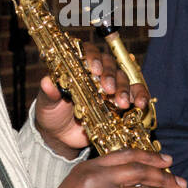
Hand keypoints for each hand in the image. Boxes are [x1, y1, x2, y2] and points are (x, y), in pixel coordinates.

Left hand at [34, 42, 150, 156]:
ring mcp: (110, 86)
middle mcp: (96, 72)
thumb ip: (49, 93)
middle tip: (108, 89)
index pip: (87, 52)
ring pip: (122, 78)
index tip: (94, 69)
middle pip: (108, 64)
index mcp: (77, 66)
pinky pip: (135, 94)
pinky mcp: (121, 100)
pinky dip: (140, 96)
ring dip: (125, 89)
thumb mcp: (47, 104)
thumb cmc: (52, 113)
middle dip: (110, 76)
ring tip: (122, 103)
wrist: (61, 135)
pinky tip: (140, 104)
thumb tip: (47, 82)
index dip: (93, 57)